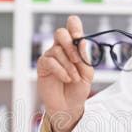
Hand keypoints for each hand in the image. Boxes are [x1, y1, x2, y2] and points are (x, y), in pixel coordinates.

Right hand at [36, 16, 94, 131]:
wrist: (69, 105)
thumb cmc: (78, 88)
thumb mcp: (88, 73)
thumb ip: (85, 58)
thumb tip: (82, 42)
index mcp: (74, 46)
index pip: (72, 26)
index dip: (74, 25)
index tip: (79, 36)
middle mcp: (61, 48)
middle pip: (60, 33)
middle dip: (70, 45)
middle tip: (77, 60)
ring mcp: (51, 56)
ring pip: (57, 50)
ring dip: (68, 65)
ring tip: (74, 78)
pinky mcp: (43, 66)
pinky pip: (50, 61)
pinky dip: (61, 70)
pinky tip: (66, 79)